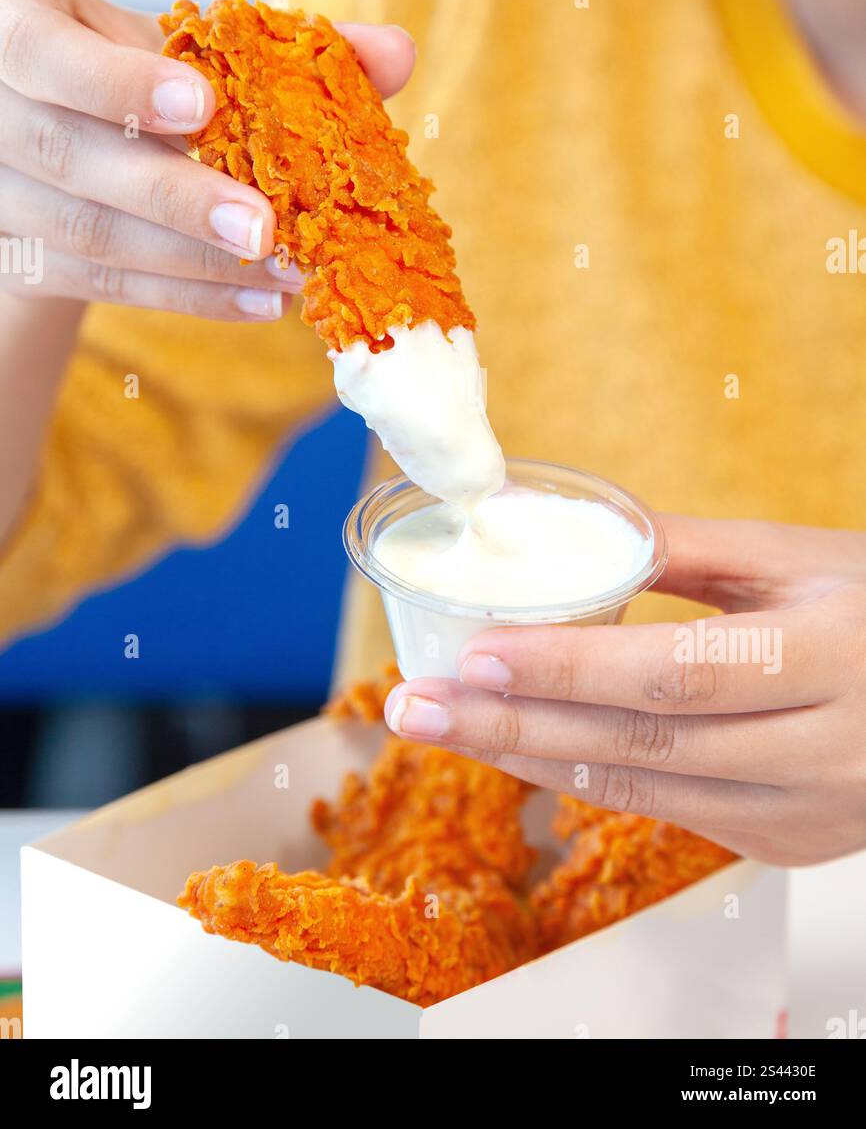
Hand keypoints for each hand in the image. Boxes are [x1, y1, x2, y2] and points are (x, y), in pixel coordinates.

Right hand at [0, 0, 414, 319]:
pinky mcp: (17, 256)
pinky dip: (186, 295)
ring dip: (192, 262)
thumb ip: (277, 45)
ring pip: (83, 234)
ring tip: (286, 273)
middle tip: (267, 227)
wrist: (37, 124)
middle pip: (67, 156)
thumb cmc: (118, 67)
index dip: (119, 81)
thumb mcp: (171, 41)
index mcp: (12, 21)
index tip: (204, 106)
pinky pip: (98, 284)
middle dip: (173, 197)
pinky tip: (259, 299)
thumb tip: (394, 54)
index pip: (42, 52)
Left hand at [384, 516, 865, 864]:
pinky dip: (591, 784)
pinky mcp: (790, 845)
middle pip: (642, 746)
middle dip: (512, 728)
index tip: (475, 654)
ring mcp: (807, 814)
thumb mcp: (798, 558)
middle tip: (416, 707)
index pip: (674, 672)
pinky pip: (671, 818)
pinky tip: (527, 753)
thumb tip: (572, 524)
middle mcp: (822, 752)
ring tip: (447, 729)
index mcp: (827, 658)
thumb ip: (687, 546)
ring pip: (644, 794)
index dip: (568, 666)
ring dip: (533, 762)